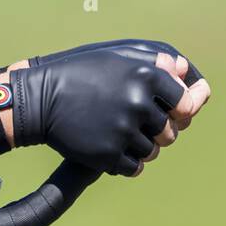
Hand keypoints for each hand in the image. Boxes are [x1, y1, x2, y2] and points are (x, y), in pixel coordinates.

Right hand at [0, 40, 209, 174]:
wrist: (38, 99)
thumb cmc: (79, 74)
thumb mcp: (114, 57)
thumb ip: (153, 62)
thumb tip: (185, 71)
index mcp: (146, 75)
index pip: (188, 103)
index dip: (177, 109)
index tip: (164, 110)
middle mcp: (139, 102)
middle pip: (171, 131)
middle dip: (155, 129)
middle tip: (129, 120)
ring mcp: (124, 130)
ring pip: (153, 151)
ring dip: (139, 146)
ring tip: (115, 132)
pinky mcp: (109, 154)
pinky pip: (135, 168)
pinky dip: (124, 161)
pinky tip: (109, 147)